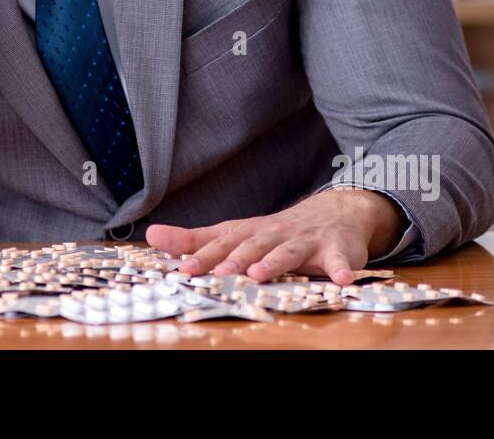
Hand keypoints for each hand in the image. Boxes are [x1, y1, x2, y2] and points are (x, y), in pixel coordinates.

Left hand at [145, 187, 405, 284]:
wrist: (334, 212)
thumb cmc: (275, 231)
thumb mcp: (235, 234)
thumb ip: (195, 240)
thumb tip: (150, 236)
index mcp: (249, 233)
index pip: (221, 244)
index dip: (202, 255)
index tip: (182, 268)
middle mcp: (274, 234)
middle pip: (252, 246)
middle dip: (234, 260)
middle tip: (217, 274)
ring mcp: (306, 241)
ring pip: (289, 251)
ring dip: (275, 262)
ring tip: (260, 274)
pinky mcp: (336, 249)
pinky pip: (339, 260)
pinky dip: (341, 269)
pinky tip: (342, 281)